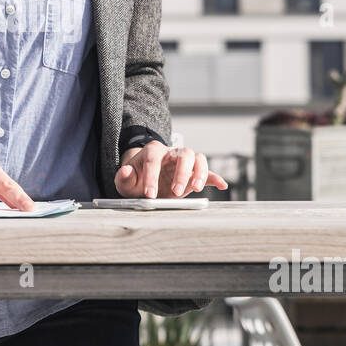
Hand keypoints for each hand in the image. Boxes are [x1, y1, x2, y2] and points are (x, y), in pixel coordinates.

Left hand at [114, 140, 228, 197]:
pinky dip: (215, 178)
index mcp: (153, 151)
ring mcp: (184, 162)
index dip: (151, 177)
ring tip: (196, 189)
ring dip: (199, 173)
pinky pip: (208, 172)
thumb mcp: (125, 181)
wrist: (144, 181)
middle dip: (181, 173)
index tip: (149, 195)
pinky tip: (222, 185)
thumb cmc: (135, 180)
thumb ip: (124, 177)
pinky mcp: (193, 173)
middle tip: (175, 193)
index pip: (154, 160)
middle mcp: (172, 153)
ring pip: (198, 159)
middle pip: (184, 154)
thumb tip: (126, 171)